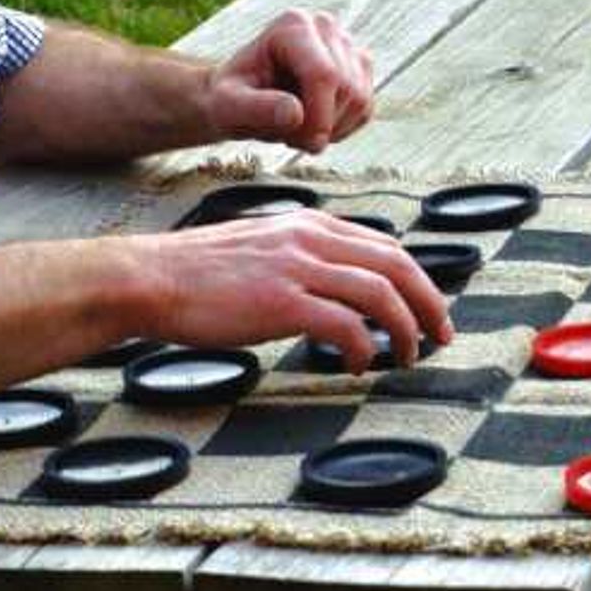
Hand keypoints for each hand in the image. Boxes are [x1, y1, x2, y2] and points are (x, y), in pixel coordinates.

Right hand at [128, 209, 452, 373]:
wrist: (150, 278)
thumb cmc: (196, 274)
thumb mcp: (260, 249)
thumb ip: (300, 259)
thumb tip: (331, 289)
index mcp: (308, 225)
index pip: (384, 246)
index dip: (416, 279)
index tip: (428, 308)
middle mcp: (310, 239)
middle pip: (396, 265)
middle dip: (428, 302)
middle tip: (441, 335)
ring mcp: (297, 269)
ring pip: (380, 294)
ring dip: (406, 329)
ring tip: (410, 356)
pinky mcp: (282, 303)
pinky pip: (346, 325)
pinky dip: (364, 347)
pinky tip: (359, 365)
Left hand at [204, 9, 376, 154]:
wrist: (240, 98)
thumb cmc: (230, 98)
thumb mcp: (228, 106)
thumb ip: (255, 108)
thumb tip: (295, 113)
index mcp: (292, 26)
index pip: (324, 74)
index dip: (320, 116)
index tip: (305, 145)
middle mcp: (324, 27)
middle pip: (346, 89)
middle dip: (321, 125)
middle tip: (288, 136)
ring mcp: (346, 45)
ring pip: (360, 100)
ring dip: (331, 129)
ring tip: (297, 129)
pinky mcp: (358, 67)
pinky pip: (366, 109)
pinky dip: (343, 128)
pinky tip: (315, 126)